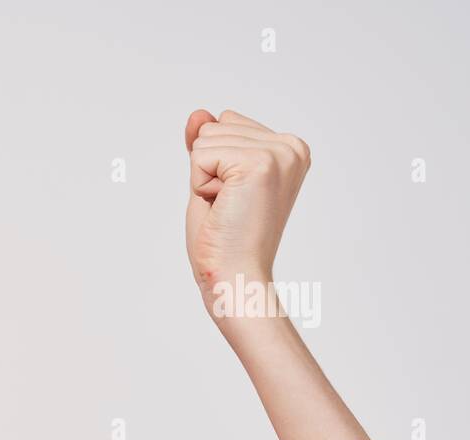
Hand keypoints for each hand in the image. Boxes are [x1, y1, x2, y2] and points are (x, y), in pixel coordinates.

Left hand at [184, 109, 309, 319]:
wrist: (236, 275)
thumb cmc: (224, 240)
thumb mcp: (211, 180)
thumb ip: (207, 144)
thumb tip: (198, 113)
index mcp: (288, 148)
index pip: (225, 123)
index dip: (214, 164)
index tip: (234, 198)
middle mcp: (291, 146)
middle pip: (214, 127)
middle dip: (207, 170)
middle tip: (229, 207)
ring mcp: (279, 153)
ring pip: (205, 139)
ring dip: (204, 179)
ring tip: (228, 208)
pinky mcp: (260, 163)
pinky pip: (200, 155)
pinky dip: (200, 185)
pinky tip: (224, 207)